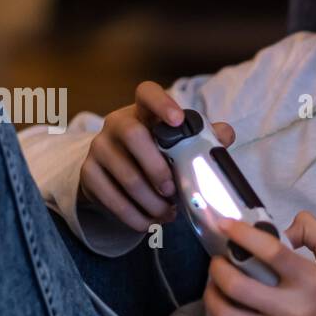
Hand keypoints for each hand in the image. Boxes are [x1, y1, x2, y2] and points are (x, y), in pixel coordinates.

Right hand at [80, 81, 234, 231]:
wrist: (114, 178)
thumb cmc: (155, 156)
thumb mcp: (177, 144)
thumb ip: (202, 138)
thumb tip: (226, 133)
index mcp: (143, 112)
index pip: (146, 93)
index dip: (161, 103)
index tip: (178, 120)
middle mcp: (117, 124)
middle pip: (133, 136)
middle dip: (157, 168)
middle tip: (173, 192)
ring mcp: (99, 148)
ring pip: (125, 176)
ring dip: (151, 202)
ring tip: (168, 213)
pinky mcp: (89, 174)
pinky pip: (112, 199)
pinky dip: (136, 216)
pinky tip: (151, 222)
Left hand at [189, 210, 315, 315]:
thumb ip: (312, 230)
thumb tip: (278, 226)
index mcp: (311, 280)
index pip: (268, 252)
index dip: (239, 234)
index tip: (222, 223)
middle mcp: (294, 311)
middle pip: (238, 286)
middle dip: (218, 268)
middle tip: (218, 261)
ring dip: (211, 297)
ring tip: (214, 287)